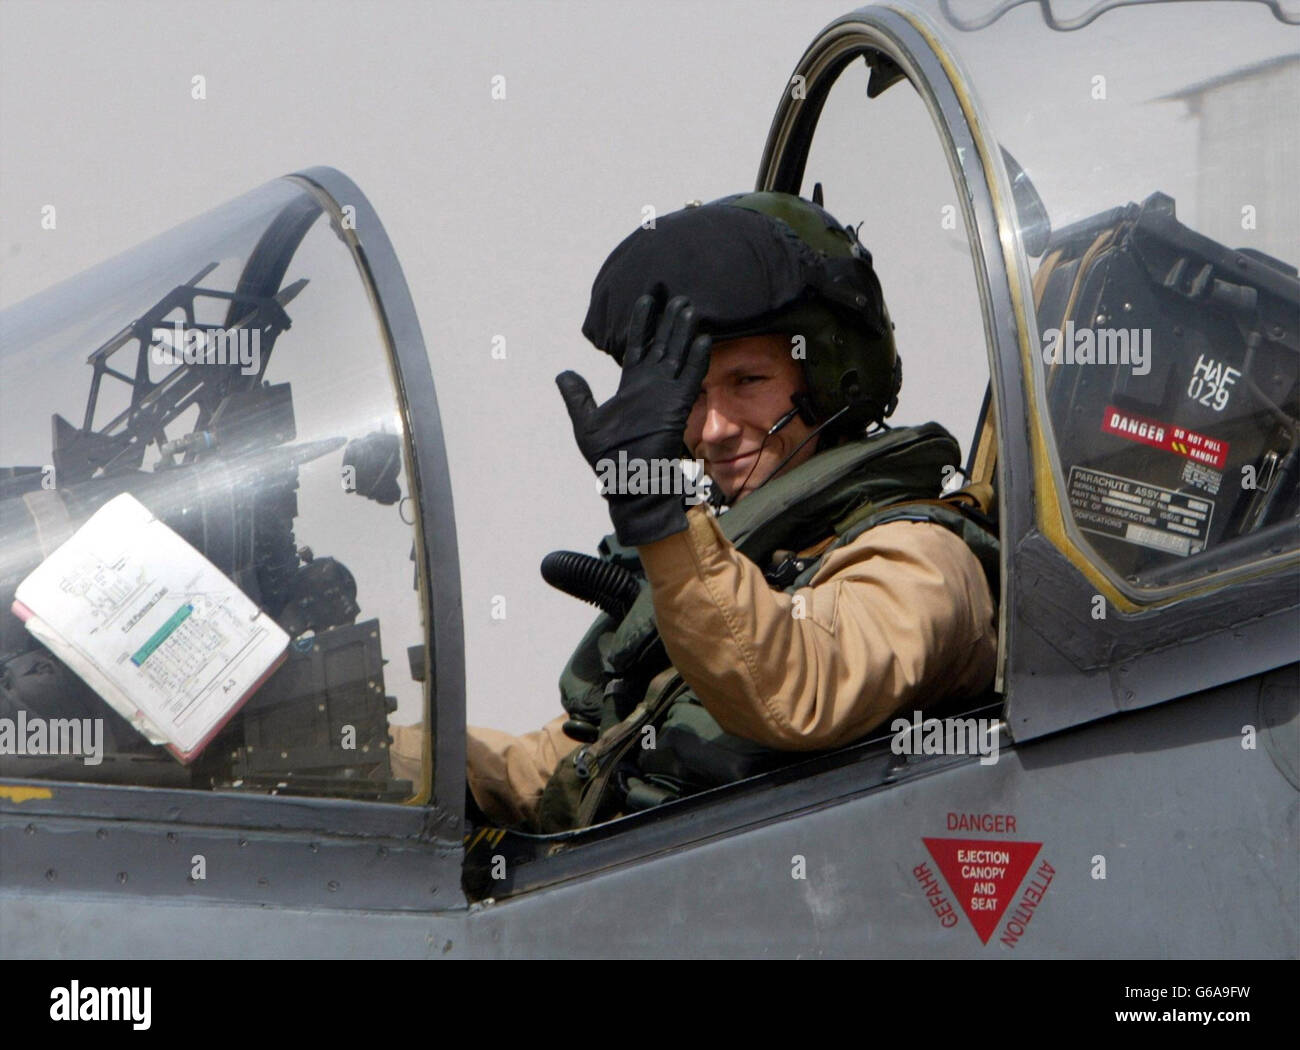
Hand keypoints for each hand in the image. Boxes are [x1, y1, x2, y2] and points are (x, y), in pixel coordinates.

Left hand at [557, 292, 711, 545]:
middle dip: (668, 320)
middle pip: (662, 344)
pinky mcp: (678, 405)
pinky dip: (696, 358)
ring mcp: (667, 394)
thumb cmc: (609, 460)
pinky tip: (702, 338)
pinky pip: (690, 377)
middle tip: (676, 294)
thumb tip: (562, 374)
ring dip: (683, 331)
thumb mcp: (585, 423)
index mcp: (631, 388)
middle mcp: (651, 386)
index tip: (646, 299)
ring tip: (690, 306)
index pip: (637, 346)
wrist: (629, 481)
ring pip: (677, 354)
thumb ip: (578, 396)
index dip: (642, 323)